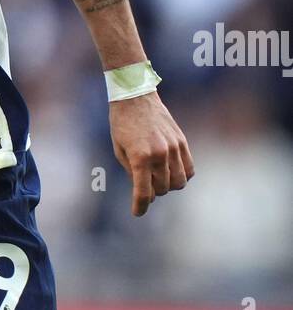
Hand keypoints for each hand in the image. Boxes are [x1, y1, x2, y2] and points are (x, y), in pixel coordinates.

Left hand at [110, 92, 194, 216]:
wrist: (135, 97)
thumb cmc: (122, 124)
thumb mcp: (119, 150)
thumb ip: (132, 172)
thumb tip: (144, 190)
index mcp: (140, 157)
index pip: (143, 192)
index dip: (139, 206)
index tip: (137, 212)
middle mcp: (160, 154)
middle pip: (162, 189)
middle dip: (153, 193)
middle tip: (145, 187)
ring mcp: (174, 148)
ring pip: (179, 182)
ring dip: (168, 186)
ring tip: (158, 179)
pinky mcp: (182, 142)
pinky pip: (189, 169)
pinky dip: (182, 175)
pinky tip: (172, 172)